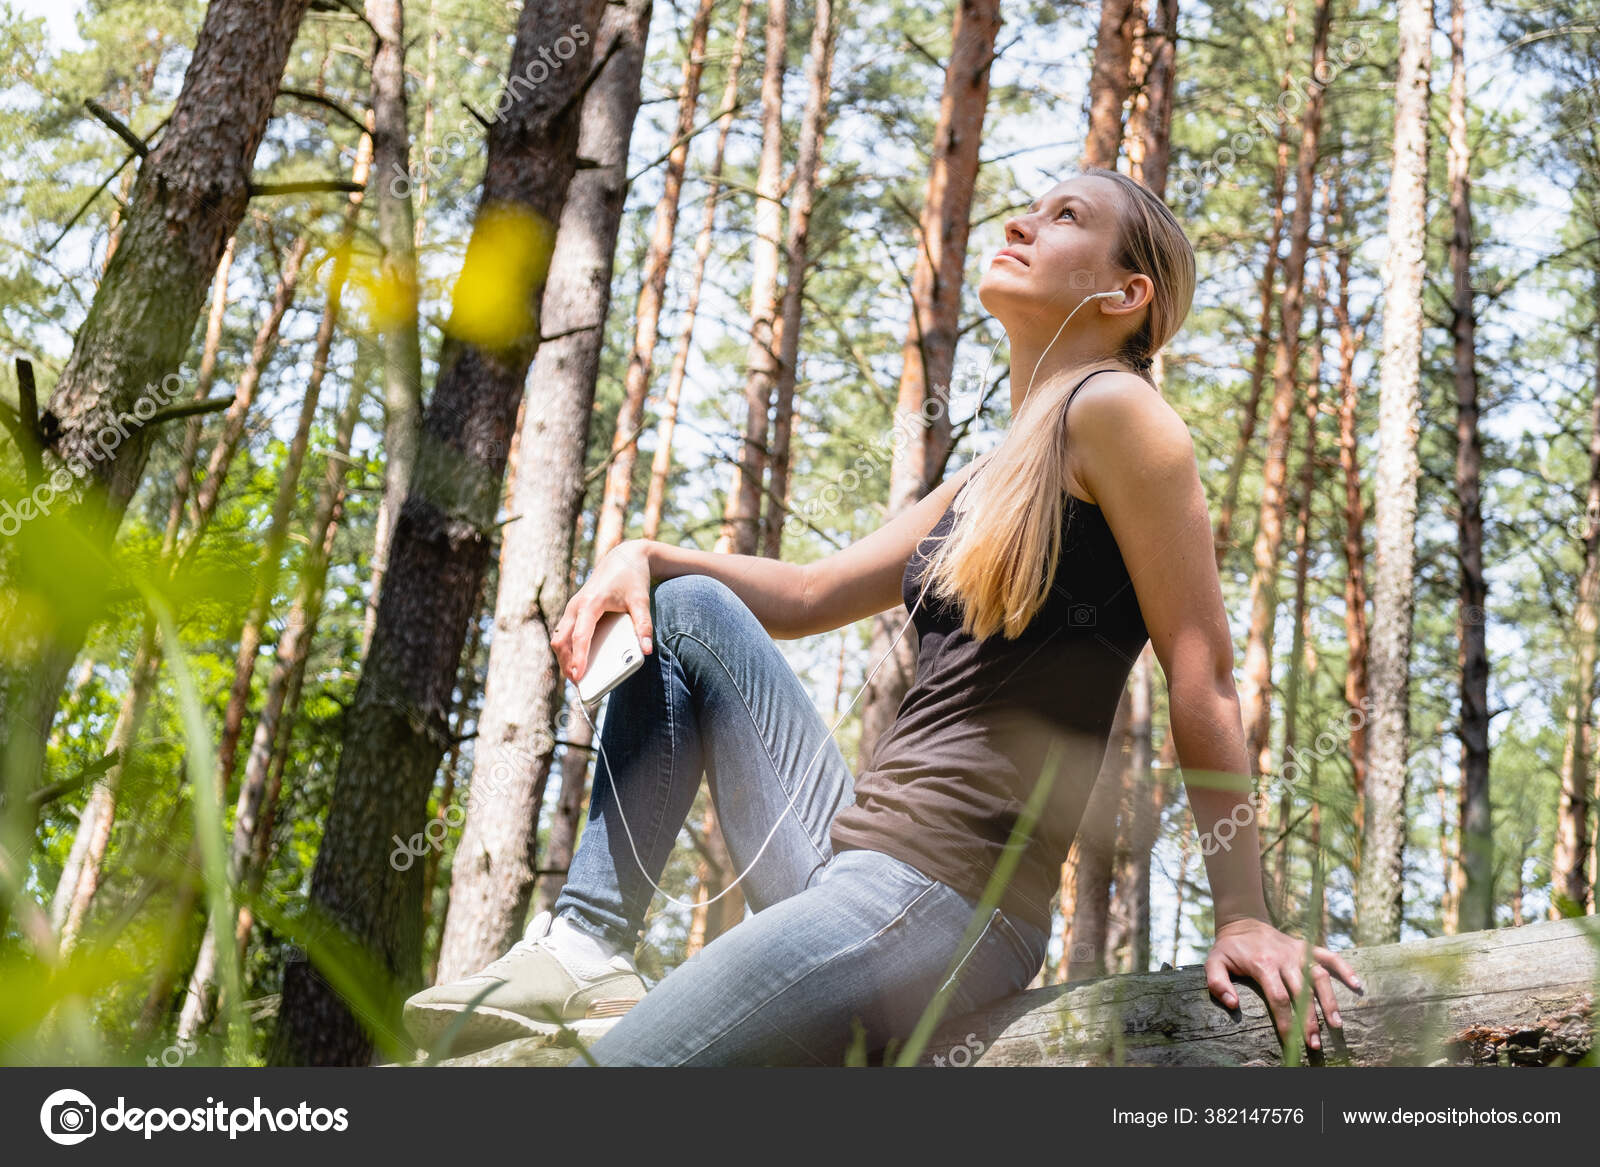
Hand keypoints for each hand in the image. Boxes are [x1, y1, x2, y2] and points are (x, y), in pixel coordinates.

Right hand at [551, 540, 654, 683]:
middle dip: (567, 663)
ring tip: (577, 679)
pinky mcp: (574, 611)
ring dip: (564, 658)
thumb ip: (644, 625)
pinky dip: (567, 649)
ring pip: (559, 638)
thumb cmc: (632, 578)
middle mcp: (576, 606)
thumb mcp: (641, 600)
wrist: (624, 557)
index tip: (579, 676)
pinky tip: (578, 663)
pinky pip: (564, 633)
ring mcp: (572, 608)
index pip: (580, 635)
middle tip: (578, 685)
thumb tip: (646, 650)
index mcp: (590, 603)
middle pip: (562, 640)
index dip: (579, 657)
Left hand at [1203, 917, 1362, 1052]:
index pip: (1278, 998)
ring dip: (1330, 1001)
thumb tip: (1233, 1005)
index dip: (1286, 1021)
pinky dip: (1344, 968)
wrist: (1243, 922)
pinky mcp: (1307, 947)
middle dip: (1309, 1020)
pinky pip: (1330, 956)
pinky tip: (1357, 985)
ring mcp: (1298, 952)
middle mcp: (1284, 958)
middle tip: (1315, 1043)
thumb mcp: (1213, 962)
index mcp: (1263, 964)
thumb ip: (1217, 983)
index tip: (1291, 1041)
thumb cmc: (1229, 948)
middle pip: (1302, 992)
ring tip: (1337, 1025)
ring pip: (1320, 977)